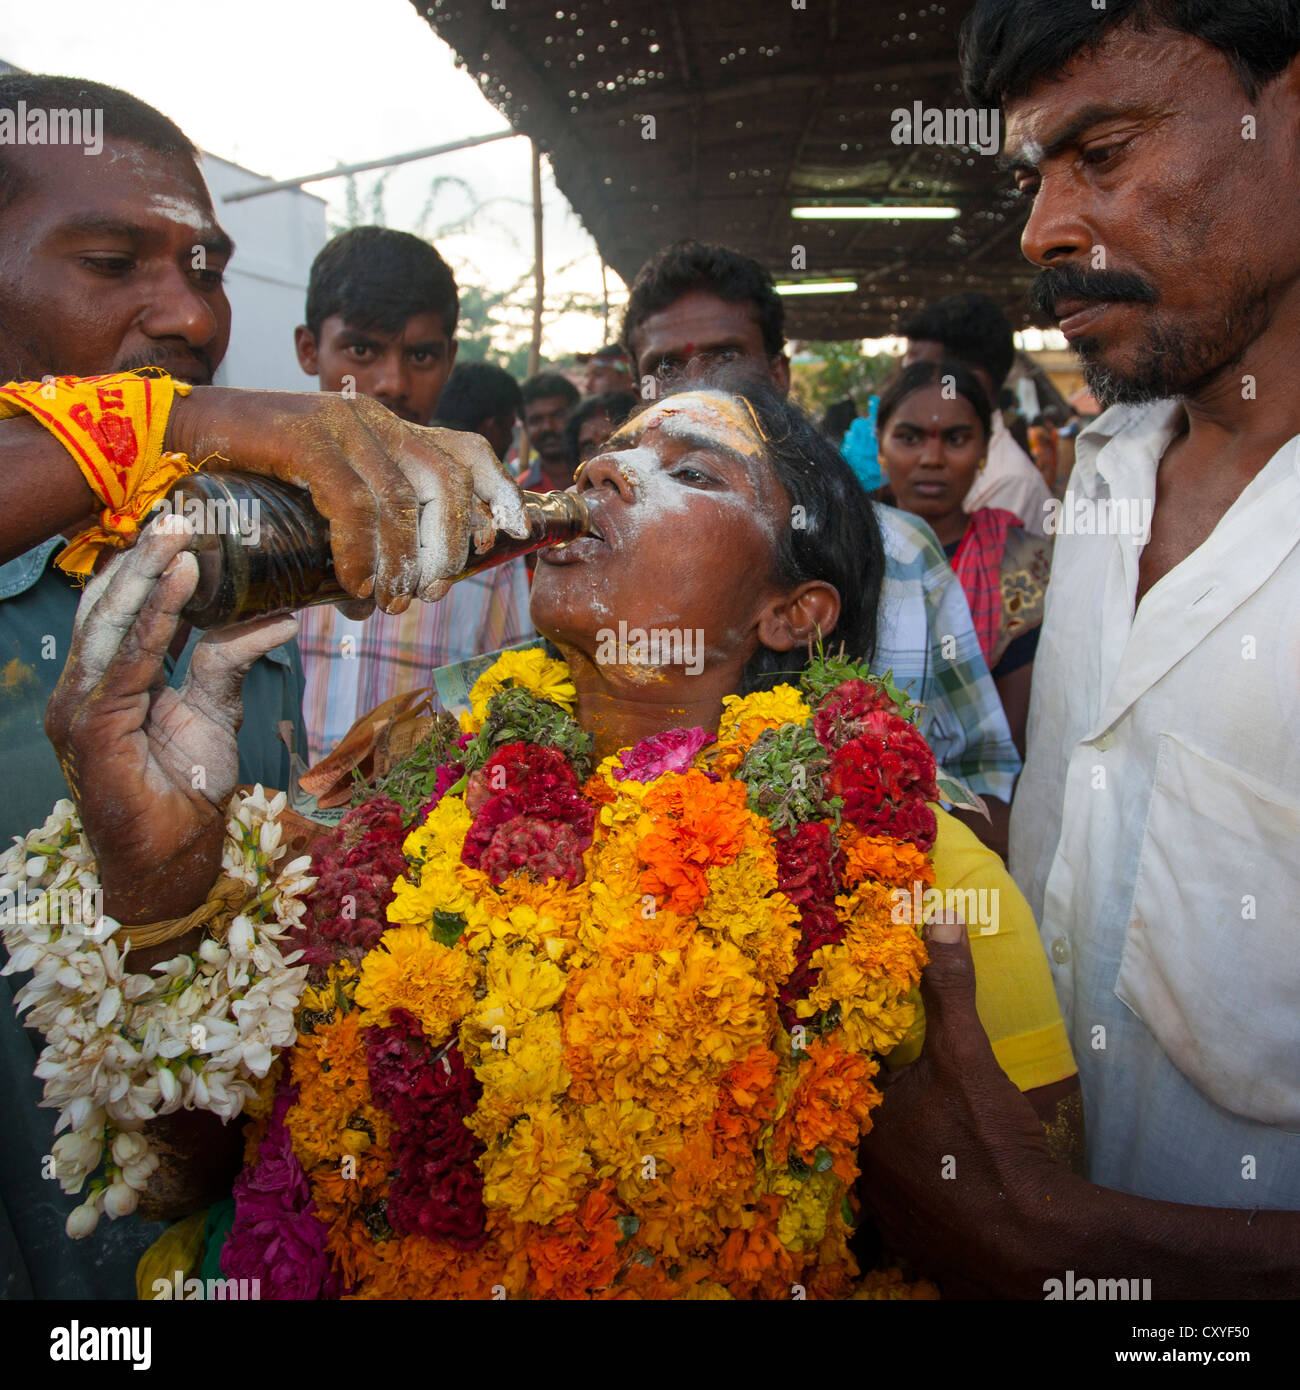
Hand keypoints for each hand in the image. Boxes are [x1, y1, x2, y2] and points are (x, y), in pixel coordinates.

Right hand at [44, 517, 297, 924]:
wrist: (171, 859)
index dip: (147, 567)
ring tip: (180, 536)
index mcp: (108, 679)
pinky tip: (180, 586)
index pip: (120, 610)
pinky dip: (156, 621)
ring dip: (147, 578)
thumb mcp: (215, 711)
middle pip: (109, 607)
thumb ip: (230, 661)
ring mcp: (81, 707)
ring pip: (112, 626)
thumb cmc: (186, 789)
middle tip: (181, 514)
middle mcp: (85, 686)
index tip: (183, 525)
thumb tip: (281, 617)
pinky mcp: (91, 730)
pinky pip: (128, 664)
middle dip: (143, 559)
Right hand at [166, 389, 527, 616]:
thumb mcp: (321, 492)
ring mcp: (338, 423)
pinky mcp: (301, 437)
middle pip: (446, 480)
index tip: (508, 537)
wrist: (169, 436)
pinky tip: (356, 586)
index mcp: (385, 425)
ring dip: (402, 562)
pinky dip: (362, 552)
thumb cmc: (247, 476)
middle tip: (431, 593)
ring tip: (390, 604)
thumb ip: (362, 522)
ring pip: (401, 499)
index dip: (496, 492)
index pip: (466, 448)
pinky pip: (352, 502)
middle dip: (448, 545)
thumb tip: (392, 592)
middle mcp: (371, 417)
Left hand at [856, 914, 1055, 1296]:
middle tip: (923, 1080)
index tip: (892, 1034)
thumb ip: (950, 986)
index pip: (850, 1066)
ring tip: (937, 1120)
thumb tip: (939, 915)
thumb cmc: (990, 1143)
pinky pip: (903, 1193)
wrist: (1030, 1243)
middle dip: (888, 1092)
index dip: (870, 1046)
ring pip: (883, 1153)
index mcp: (858, 1112)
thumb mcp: (967, 1053)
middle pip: (865, 1110)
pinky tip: (947, 1166)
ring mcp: (880, 1204)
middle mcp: (857, 1161)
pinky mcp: (907, 1235)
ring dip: (903, 1136)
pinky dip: (920, 1176)